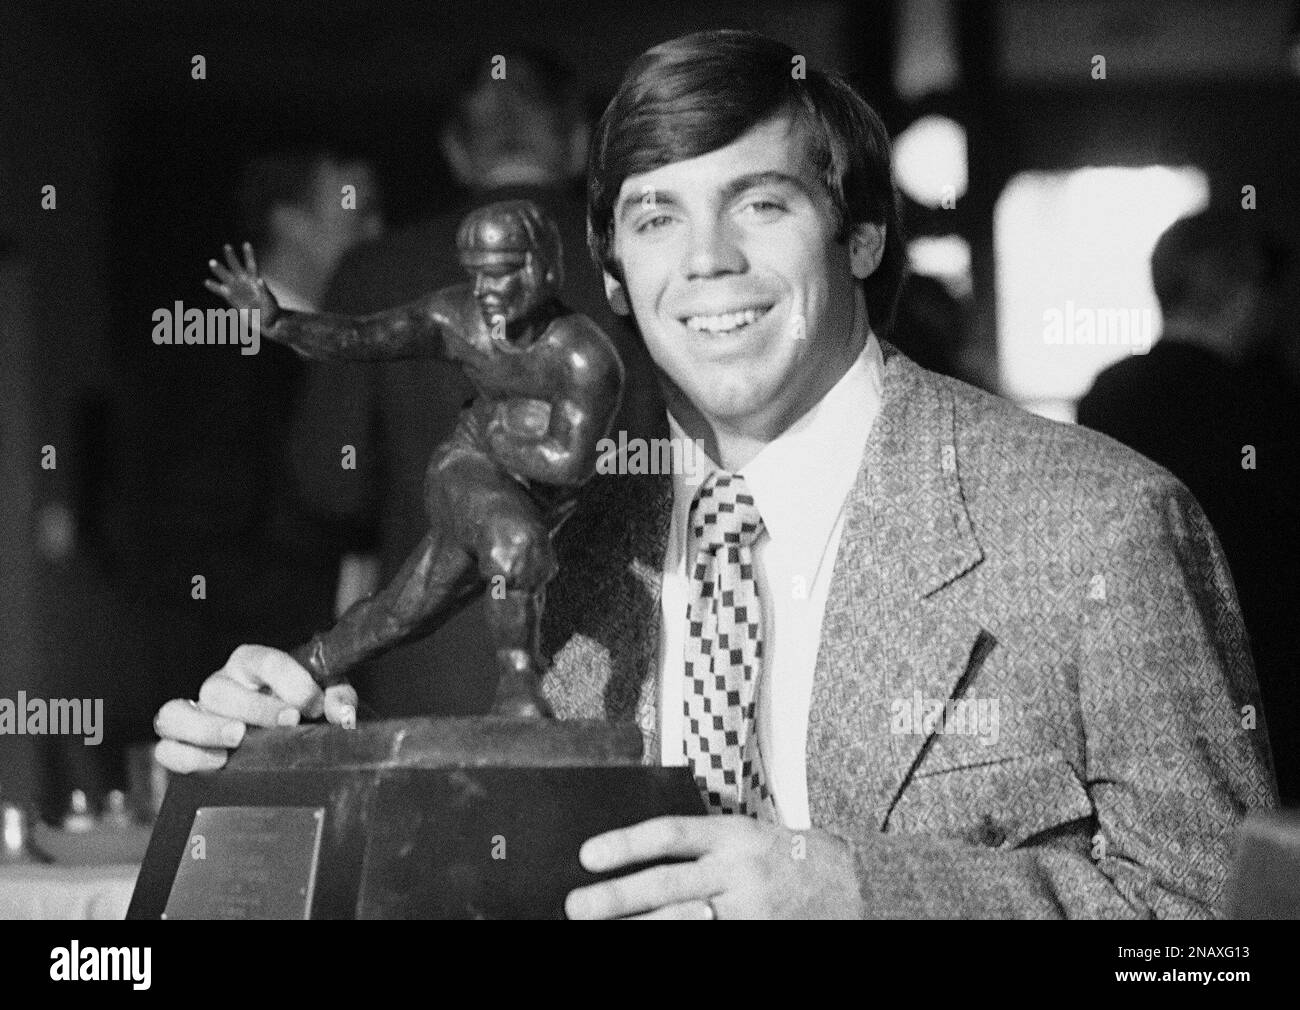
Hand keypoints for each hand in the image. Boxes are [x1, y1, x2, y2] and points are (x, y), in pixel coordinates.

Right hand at [152, 644, 357, 773]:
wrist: (292, 732)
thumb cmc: (304, 709)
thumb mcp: (327, 698)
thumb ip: (337, 698)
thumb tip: (341, 713)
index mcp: (252, 666)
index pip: (262, 660)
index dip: (290, 680)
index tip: (314, 703)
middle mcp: (221, 686)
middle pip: (218, 688)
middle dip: (255, 707)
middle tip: (287, 722)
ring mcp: (198, 715)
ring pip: (176, 713)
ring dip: (206, 728)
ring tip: (238, 739)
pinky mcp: (183, 746)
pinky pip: (165, 748)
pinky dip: (186, 756)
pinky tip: (218, 762)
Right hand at [203, 242, 279, 321]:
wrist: (266, 321)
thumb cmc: (271, 310)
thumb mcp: (269, 300)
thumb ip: (264, 290)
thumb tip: (260, 279)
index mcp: (255, 280)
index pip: (252, 265)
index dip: (249, 254)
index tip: (246, 244)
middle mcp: (245, 282)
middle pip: (237, 267)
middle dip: (232, 257)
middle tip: (227, 246)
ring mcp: (237, 289)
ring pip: (226, 277)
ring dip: (219, 270)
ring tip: (212, 262)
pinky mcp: (231, 298)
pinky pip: (221, 291)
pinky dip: (214, 287)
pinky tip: (206, 282)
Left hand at [565, 816, 864, 918]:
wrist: (846, 885)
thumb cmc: (780, 858)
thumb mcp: (741, 835)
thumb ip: (696, 846)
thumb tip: (635, 860)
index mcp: (731, 835)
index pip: (670, 834)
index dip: (626, 844)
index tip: (587, 856)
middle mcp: (737, 872)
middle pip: (667, 883)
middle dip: (618, 898)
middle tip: (577, 907)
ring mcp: (746, 910)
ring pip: (683, 921)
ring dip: (639, 930)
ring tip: (602, 934)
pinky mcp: (753, 936)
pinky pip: (709, 943)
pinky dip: (674, 948)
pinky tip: (644, 951)